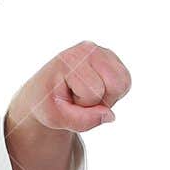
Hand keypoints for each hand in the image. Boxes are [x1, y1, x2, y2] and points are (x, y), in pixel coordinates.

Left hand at [11, 41, 130, 134]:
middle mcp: (88, 49)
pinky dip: (112, 92)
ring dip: (108, 97)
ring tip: (86, 95)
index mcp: (70, 60)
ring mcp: (101, 50)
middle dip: (99, 101)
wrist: (43, 90)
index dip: (82, 105)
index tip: (66, 99)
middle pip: (115, 85)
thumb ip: (82, 121)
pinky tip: (95, 89)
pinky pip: (126, 81)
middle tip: (79, 99)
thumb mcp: (56, 118)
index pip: (93, 92)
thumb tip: (111, 116)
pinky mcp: (110, 56)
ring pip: (124, 83)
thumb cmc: (47, 103)